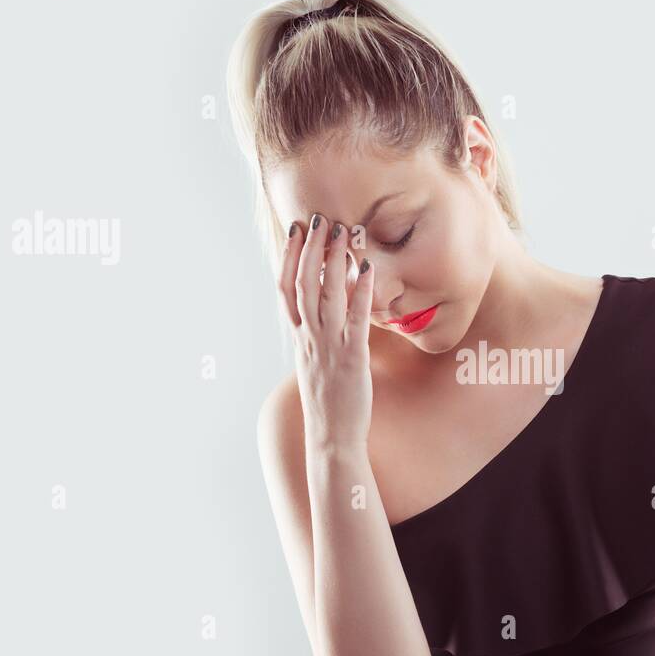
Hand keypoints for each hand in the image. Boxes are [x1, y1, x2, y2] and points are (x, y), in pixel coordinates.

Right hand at [279, 214, 374, 451]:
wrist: (331, 436)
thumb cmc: (327, 400)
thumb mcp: (314, 362)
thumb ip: (315, 335)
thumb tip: (322, 310)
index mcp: (299, 338)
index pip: (286, 288)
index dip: (290, 255)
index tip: (297, 229)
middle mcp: (309, 338)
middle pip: (304, 284)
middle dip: (311, 248)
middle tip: (320, 218)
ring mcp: (329, 347)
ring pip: (326, 295)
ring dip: (334, 261)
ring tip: (343, 232)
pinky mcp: (352, 358)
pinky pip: (356, 319)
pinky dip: (362, 292)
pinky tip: (369, 269)